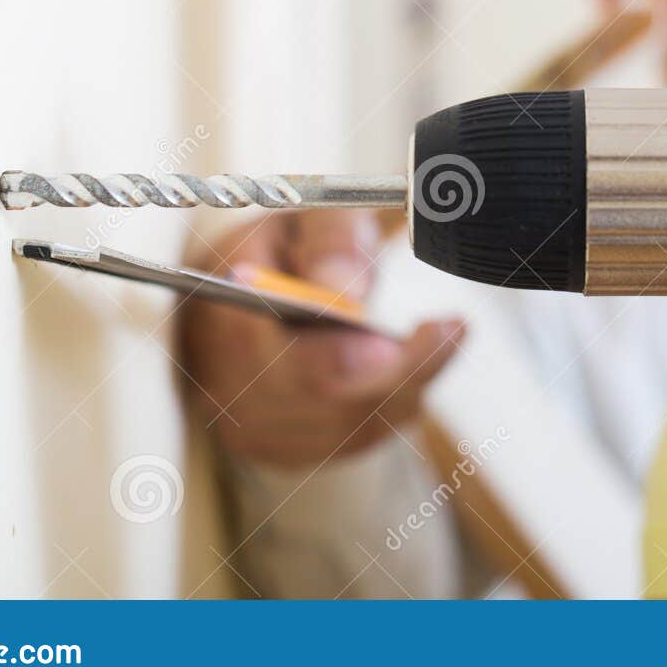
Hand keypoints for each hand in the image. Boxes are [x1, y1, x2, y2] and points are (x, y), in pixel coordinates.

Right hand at [177, 209, 463, 468]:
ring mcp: (255, 427)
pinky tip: (419, 362)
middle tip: (448, 329)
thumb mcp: (309, 217)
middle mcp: (225, 385)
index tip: (391, 344)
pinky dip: (398, 401)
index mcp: (219, 314)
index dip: (332, 358)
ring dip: (407, 381)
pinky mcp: (289, 449)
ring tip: (445, 332)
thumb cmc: (287, 246)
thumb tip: (343, 289)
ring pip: (345, 424)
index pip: (267, 353)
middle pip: (316, 399)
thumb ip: (330, 242)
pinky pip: (357, 438)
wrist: (255, 287)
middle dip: (393, 369)